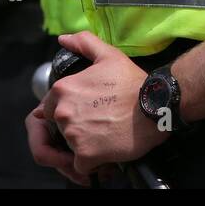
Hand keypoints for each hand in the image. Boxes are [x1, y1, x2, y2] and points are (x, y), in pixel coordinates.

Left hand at [30, 31, 166, 177]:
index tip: (87, 111)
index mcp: (63, 90)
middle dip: (76, 128)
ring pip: (70, 146)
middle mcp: (63, 112)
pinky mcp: (86, 155)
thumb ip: (83, 43)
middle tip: (99, 124)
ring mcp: (73, 135)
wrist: (155, 106)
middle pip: (60, 128)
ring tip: (106, 136)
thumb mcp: (109, 55)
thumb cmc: (133, 82)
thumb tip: (63, 38)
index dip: (69, 110)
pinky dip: (92, 163)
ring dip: (84, 145)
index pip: (49, 108)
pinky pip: (80, 166)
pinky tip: (107, 151)